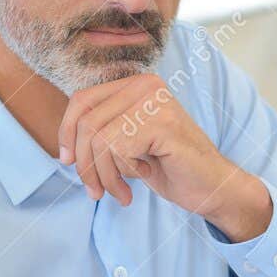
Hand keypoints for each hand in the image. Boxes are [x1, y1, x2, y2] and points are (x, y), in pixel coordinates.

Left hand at [56, 74, 271, 241]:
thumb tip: (63, 148)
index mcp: (136, 85)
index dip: (66, 133)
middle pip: (86, 121)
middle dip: (85, 163)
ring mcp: (155, 101)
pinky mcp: (161, 122)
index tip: (69, 162)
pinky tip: (140, 182)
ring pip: (98, 139)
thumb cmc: (171, 168)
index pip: (81, 100)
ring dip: (103, 175)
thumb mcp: (128, 145)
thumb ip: (102, 134)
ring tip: (119, 192)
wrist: (213, 187)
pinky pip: (117, 149)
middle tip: (96, 190)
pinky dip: (121, 175)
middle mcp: (146, 84)